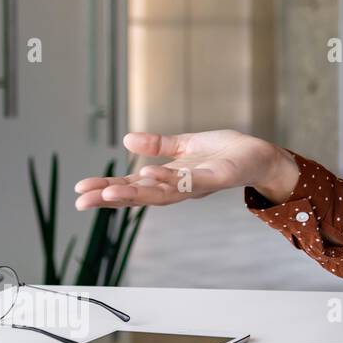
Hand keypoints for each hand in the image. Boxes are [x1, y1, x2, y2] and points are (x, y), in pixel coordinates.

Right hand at [74, 130, 298, 209]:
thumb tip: (127, 141)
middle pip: (141, 195)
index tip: (81, 191)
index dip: (108, 189)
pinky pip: (190, 181)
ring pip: (161, 193)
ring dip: (135, 193)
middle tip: (82, 201)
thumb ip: (159, 146)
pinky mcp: (217, 177)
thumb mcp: (186, 145)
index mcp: (170, 178)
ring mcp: (198, 184)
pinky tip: (150, 174)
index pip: (134, 186)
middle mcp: (180, 186)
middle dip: (111, 198)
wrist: (261, 155)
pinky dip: (170, 179)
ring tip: (108, 193)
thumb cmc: (226, 152)